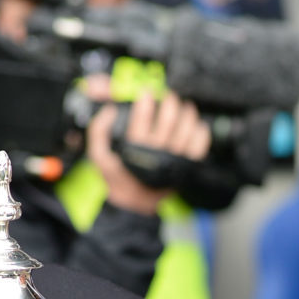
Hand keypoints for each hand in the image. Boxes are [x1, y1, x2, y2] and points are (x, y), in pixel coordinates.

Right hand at [87, 91, 209, 214]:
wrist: (134, 205)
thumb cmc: (119, 178)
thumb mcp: (98, 157)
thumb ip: (98, 132)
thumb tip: (109, 110)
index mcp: (134, 148)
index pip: (143, 116)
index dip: (146, 100)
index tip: (147, 93)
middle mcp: (157, 153)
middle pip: (169, 118)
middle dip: (169, 101)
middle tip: (168, 97)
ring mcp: (175, 159)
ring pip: (187, 127)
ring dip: (187, 112)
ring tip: (183, 107)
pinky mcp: (187, 165)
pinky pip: (200, 143)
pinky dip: (200, 130)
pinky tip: (194, 125)